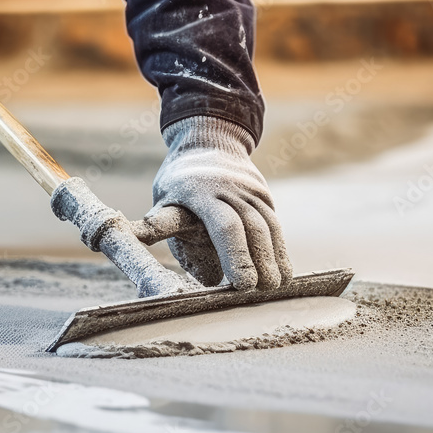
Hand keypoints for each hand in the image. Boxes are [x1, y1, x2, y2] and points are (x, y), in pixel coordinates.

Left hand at [146, 115, 292, 289]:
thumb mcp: (162, 198)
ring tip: (274, 288)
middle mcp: (230, 189)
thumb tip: (150, 263)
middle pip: (252, 229)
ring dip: (274, 259)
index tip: (243, 285)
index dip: (236, 256)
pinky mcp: (264, 195)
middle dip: (259, 263)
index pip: (224, 226)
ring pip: (269, 227)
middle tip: (260, 292)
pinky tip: (282, 272)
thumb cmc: (178, 180)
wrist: (209, 139)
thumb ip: (160, 228)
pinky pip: (274, 224)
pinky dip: (279, 249)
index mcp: (201, 191)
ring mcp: (251, 190)